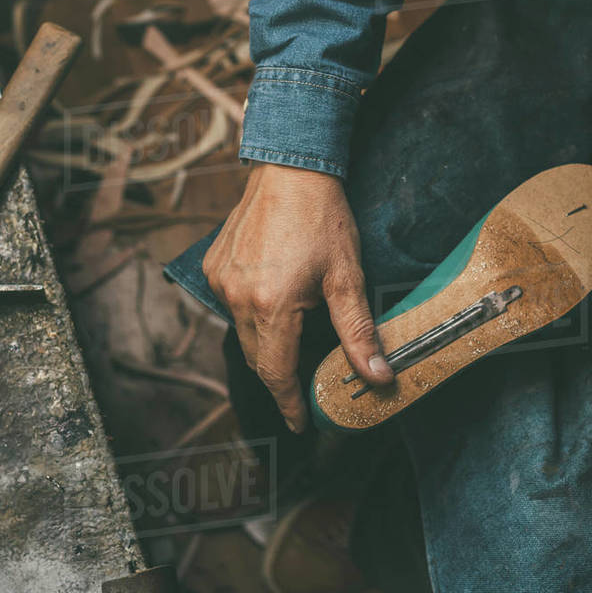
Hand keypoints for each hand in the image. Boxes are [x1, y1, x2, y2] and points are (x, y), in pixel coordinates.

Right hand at [203, 162, 392, 431]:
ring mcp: (221, 282)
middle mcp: (237, 298)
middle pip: (257, 358)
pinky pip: (230, 305)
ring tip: (293, 335)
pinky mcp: (213, 267)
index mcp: (271, 307)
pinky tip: (273, 297)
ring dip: (265, 343)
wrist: (289, 168)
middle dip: (279, 375)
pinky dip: (250, 313)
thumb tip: (378, 377)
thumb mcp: (347, 277)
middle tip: (303, 385)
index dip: (289, 404)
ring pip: (241, 333)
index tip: (300, 424)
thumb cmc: (322, 219)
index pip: (277, 374)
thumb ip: (358, 332)